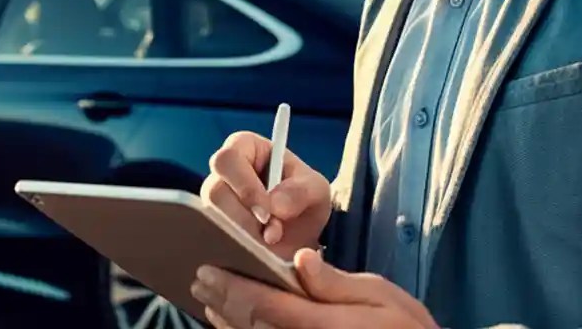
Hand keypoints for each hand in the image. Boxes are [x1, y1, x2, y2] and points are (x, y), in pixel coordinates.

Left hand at [190, 247, 439, 328]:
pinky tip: (232, 322)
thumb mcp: (381, 296)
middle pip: (250, 326)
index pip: (265, 305)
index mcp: (323, 325)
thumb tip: (301, 259)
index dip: (232, 287)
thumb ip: (336, 282)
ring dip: (226, 321)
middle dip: (222, 301)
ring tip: (210, 298)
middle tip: (200, 280)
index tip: (208, 269)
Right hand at [200, 131, 331, 260]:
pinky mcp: (212, 230)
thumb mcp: (315, 190)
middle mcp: (221, 174)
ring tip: (271, 247)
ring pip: (211, 221)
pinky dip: (235, 253)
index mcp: (244, 148)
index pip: (228, 159)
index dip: (244, 185)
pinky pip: (213, 242)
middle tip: (271, 236)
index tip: (267, 213)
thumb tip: (275, 206)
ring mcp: (212, 204)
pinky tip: (257, 258)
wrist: (302, 233)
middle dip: (244, 220)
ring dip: (243, 239)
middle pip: (214, 193)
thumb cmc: (305, 198)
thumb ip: (300, 192)